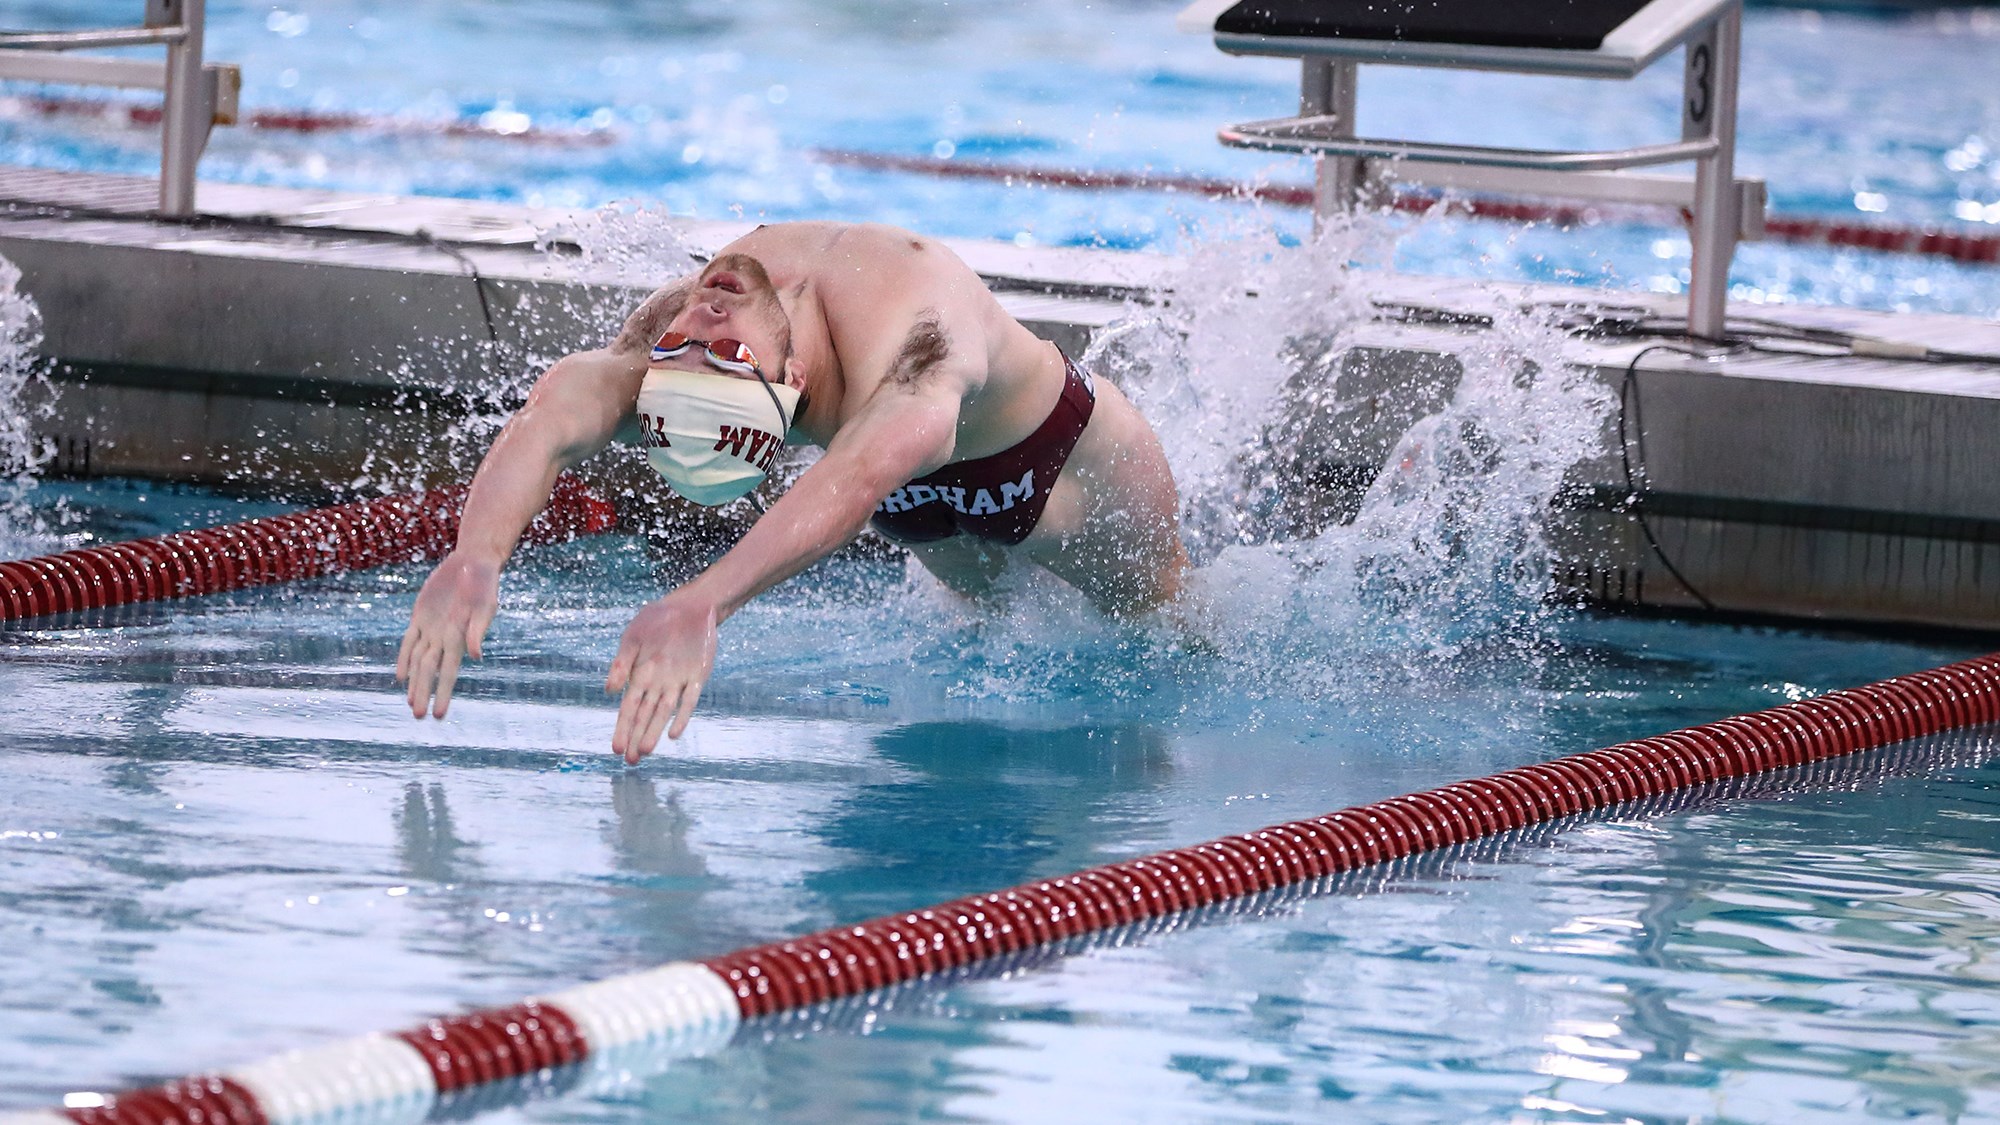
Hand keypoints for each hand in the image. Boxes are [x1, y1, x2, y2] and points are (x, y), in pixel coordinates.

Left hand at [396, 551, 499, 719]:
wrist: (473, 562)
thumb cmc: (484, 583)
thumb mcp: (485, 605)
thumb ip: (478, 630)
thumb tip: (475, 656)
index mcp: (459, 638)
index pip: (448, 673)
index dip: (443, 694)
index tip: (440, 715)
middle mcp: (444, 638)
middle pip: (430, 672)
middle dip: (424, 694)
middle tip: (418, 716)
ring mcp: (431, 628)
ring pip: (419, 661)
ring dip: (415, 683)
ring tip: (410, 705)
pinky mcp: (421, 617)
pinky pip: (409, 641)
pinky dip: (404, 658)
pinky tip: (401, 677)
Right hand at [607, 592, 718, 763]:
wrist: (688, 607)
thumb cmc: (655, 621)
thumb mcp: (633, 637)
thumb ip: (621, 663)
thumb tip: (608, 691)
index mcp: (639, 675)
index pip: (628, 709)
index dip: (622, 729)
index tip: (615, 749)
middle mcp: (657, 684)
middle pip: (645, 716)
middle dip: (635, 738)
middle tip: (630, 761)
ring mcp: (677, 682)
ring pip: (664, 713)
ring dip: (655, 732)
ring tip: (646, 752)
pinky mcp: (697, 677)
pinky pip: (689, 700)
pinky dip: (682, 716)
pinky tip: (674, 734)